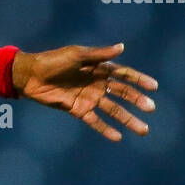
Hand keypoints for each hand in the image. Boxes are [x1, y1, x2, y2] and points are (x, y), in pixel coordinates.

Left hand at [11, 43, 156, 141]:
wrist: (31, 76)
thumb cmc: (53, 61)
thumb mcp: (76, 55)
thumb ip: (99, 54)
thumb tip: (122, 47)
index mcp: (99, 68)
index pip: (124, 75)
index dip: (139, 80)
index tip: (154, 87)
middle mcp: (97, 84)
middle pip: (122, 94)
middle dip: (137, 101)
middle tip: (151, 108)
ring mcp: (89, 98)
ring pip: (112, 110)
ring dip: (128, 119)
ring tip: (143, 130)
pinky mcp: (78, 110)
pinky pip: (95, 121)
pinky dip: (106, 129)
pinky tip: (118, 137)